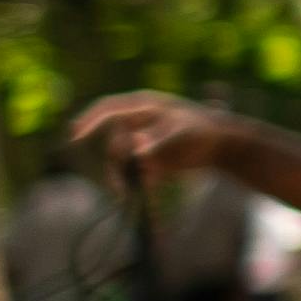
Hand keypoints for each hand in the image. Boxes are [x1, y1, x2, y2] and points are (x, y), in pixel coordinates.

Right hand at [74, 92, 235, 184]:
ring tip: (131, 194)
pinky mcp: (148, 157)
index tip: (75, 135)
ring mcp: (142, 140)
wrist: (225, 145)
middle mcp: (139, 122)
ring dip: (124, 177)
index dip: (90, 120)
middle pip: (113, 142)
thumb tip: (136, 150)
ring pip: (121, 159)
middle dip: (115, 164)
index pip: (109, 108)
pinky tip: (146, 191)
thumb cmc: (206, 129)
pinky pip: (133, 171)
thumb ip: (159, 141)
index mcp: (144, 105)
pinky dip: (136, 182)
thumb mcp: (184, 133)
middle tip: (120, 188)